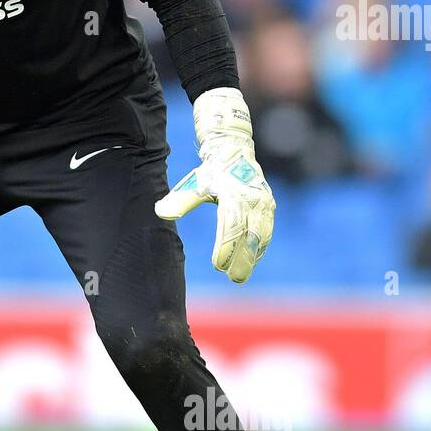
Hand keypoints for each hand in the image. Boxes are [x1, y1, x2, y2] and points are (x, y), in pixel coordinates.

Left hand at [154, 88, 273, 284]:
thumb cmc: (211, 172)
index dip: (225, 246)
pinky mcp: (268, 208)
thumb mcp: (195, 183)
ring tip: (240, 275)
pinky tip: (251, 262)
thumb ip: (180, 200)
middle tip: (234, 278)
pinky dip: (259, 248)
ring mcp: (264, 204)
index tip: (217, 266)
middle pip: (250, 234)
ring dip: (252, 256)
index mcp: (234, 194)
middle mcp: (252, 200)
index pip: (230, 225)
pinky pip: (266, 232)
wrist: (235, 152)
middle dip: (243, 258)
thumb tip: (161, 213)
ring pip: (261, 235)